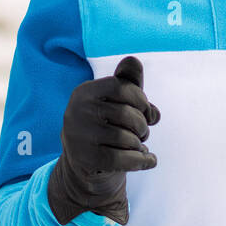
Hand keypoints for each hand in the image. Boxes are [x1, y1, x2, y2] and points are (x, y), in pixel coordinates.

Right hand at [47, 55, 160, 225]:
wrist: (87, 163)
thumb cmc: (109, 124)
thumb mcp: (119, 100)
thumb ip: (129, 80)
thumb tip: (133, 61)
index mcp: (85, 92)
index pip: (123, 87)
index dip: (141, 100)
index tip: (145, 110)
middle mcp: (77, 112)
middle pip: (128, 115)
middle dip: (143, 125)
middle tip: (142, 132)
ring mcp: (79, 137)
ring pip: (127, 138)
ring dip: (140, 144)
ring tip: (136, 145)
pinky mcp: (86, 160)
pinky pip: (125, 159)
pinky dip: (143, 160)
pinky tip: (148, 160)